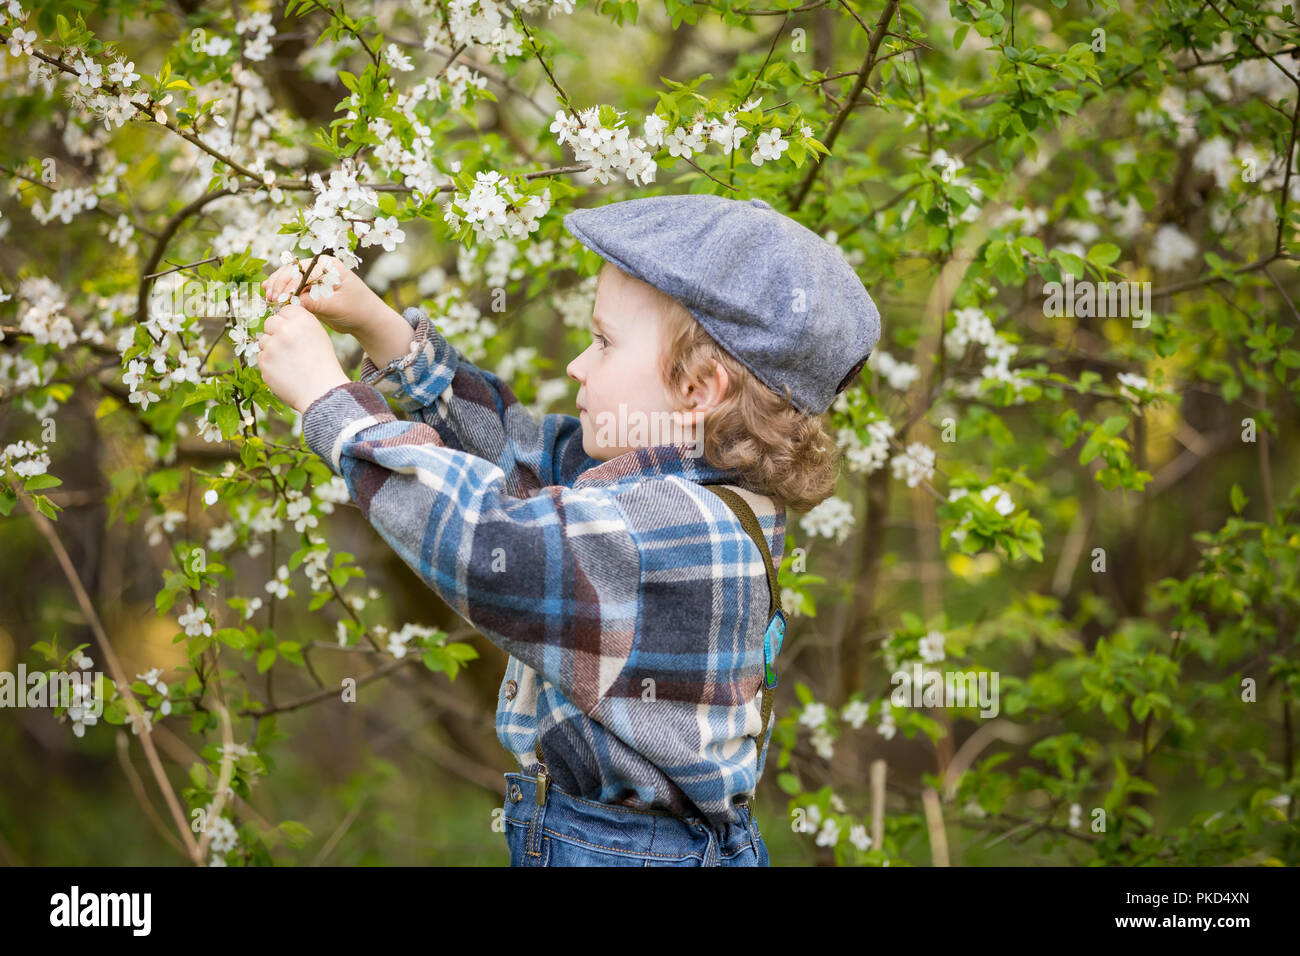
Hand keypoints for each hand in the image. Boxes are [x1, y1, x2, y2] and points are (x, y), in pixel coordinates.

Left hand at [257, 303, 350, 413]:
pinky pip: (262, 357)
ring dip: (272, 349)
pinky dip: (270, 364)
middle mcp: (286, 329)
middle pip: (270, 322)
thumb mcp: (319, 337)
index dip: (288, 321)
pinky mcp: (264, 361)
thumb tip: (282, 321)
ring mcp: (272, 345)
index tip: (293, 332)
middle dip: (276, 333)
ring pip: (264, 341)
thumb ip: (300, 326)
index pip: (285, 310)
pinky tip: (284, 372)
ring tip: (289, 363)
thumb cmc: (323, 366)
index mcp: (303, 320)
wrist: (321, 392)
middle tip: (288, 348)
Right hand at [261, 254, 389, 337]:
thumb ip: (315, 303)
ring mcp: (314, 277)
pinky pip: (293, 287)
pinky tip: (269, 293)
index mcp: (329, 266)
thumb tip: (294, 302)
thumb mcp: (336, 307)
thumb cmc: (357, 310)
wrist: (367, 319)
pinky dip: (282, 290)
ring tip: (267, 297)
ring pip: (290, 278)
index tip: (280, 298)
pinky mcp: (311, 289)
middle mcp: (320, 268)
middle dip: (280, 284)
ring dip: (278, 286)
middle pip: (293, 271)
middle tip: (270, 298)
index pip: (302, 272)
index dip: (289, 284)